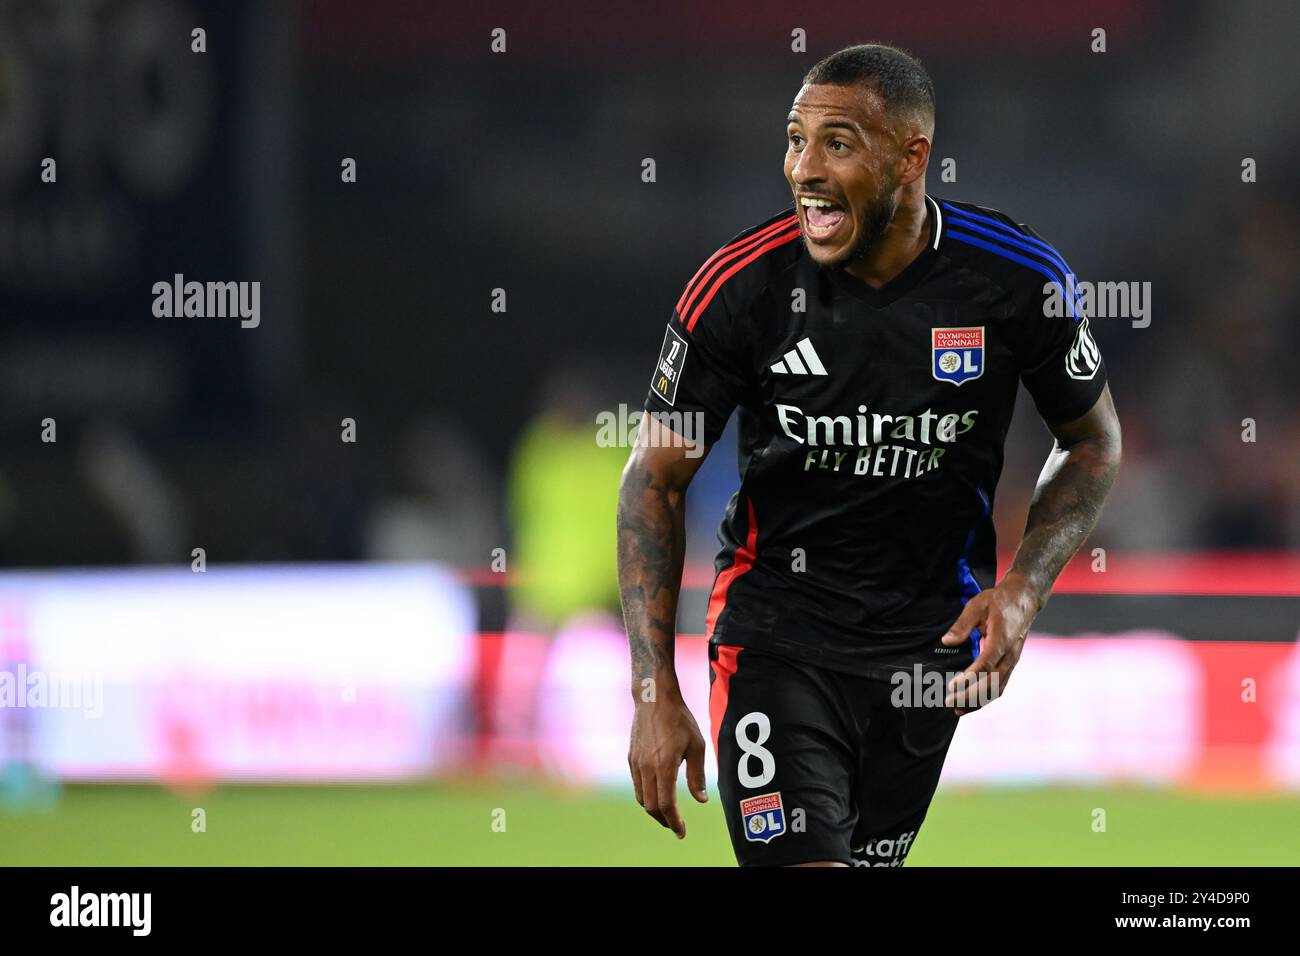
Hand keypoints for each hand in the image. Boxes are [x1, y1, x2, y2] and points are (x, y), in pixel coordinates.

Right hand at [628, 688, 708, 838]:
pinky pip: (637, 784)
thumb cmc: (679, 719)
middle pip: (651, 806)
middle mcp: (646, 768)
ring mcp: (636, 763)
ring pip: (641, 797)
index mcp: (664, 766)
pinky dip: (646, 795)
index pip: (666, 804)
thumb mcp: (696, 745)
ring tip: (666, 813)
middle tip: (676, 826)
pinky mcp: (631, 758)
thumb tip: (701, 800)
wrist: (654, 698)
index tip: (681, 832)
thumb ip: (697, 775)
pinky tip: (656, 793)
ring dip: (653, 809)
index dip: (673, 821)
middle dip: (663, 820)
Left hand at [939, 573, 1039, 715]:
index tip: (952, 687)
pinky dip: (987, 696)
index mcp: (1001, 640)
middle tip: (949, 703)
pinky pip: (1000, 685)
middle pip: (991, 683)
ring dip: (979, 701)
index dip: (969, 679)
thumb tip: (947, 641)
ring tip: (959, 710)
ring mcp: (1013, 660)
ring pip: (997, 688)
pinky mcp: (1011, 663)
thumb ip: (962, 625)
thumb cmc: (999, 601)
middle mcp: (1010, 654)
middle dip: (970, 696)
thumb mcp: (977, 605)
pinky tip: (973, 702)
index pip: (985, 666)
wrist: (1024, 599)